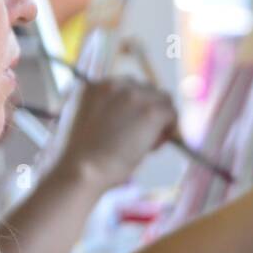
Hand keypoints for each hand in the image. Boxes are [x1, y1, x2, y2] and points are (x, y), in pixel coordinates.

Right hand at [48, 76, 177, 190]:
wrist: (82, 169)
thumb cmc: (81, 157)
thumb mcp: (89, 122)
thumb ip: (108, 111)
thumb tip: (132, 118)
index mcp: (95, 85)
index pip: (127, 87)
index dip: (133, 107)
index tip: (129, 127)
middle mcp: (115, 83)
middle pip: (147, 90)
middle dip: (147, 110)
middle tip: (140, 137)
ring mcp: (135, 95)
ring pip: (162, 99)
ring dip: (159, 118)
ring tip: (147, 142)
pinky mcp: (152, 110)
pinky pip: (171, 113)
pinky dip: (169, 128)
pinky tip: (154, 145)